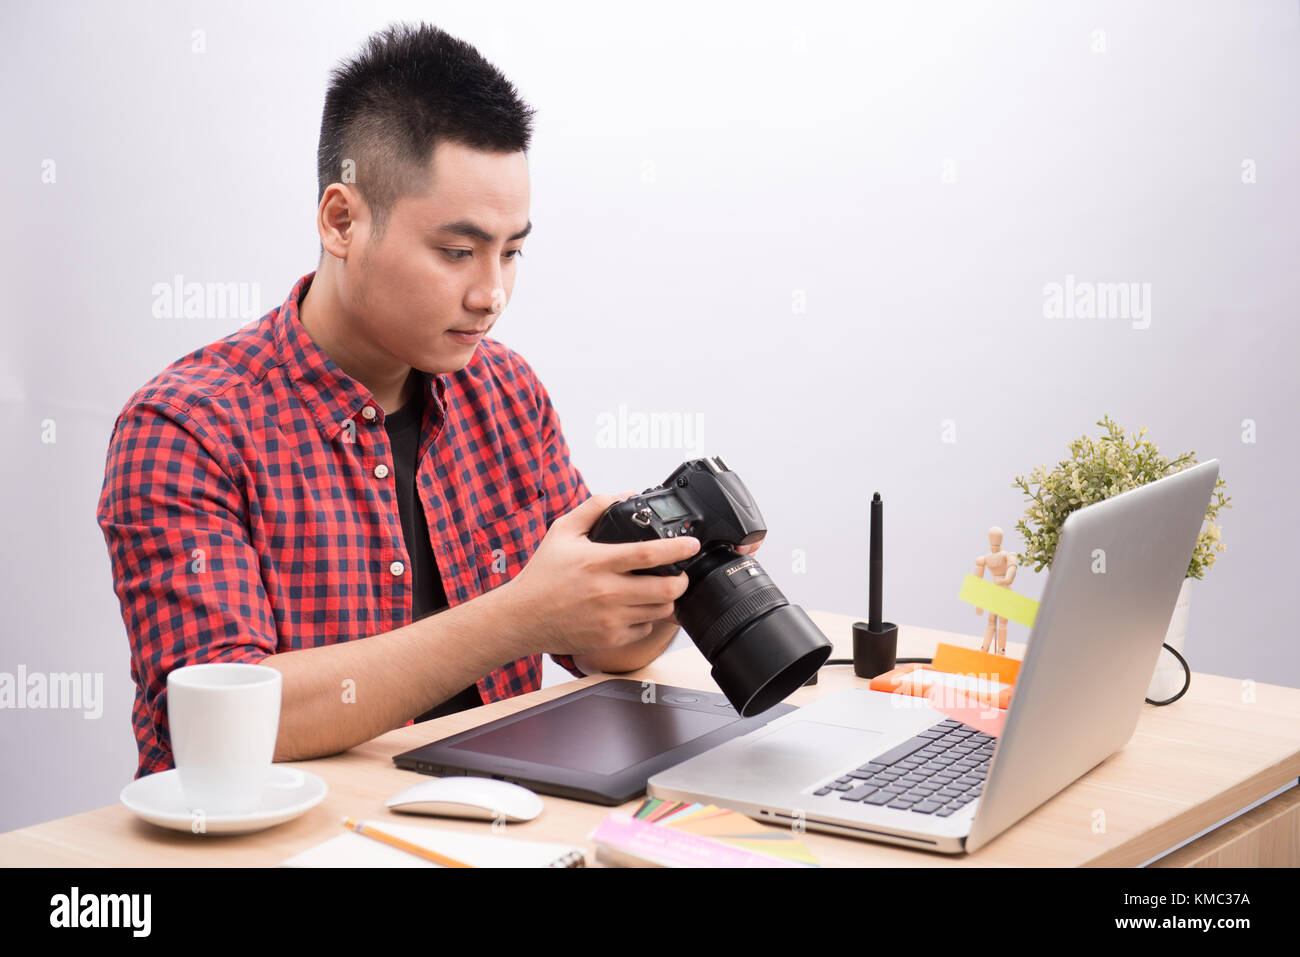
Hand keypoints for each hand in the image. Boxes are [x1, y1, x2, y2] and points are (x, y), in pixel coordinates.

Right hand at [499, 494, 700, 657]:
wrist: (522, 617)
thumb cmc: (542, 574)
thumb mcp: (562, 531)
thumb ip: (594, 507)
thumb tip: (624, 495)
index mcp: (598, 562)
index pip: (649, 555)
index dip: (678, 549)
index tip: (692, 544)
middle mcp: (607, 592)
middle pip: (666, 589)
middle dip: (682, 580)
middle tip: (681, 573)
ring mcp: (610, 619)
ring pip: (660, 611)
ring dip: (667, 599)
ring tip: (661, 589)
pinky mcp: (610, 639)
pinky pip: (645, 629)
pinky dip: (648, 618)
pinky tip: (638, 607)